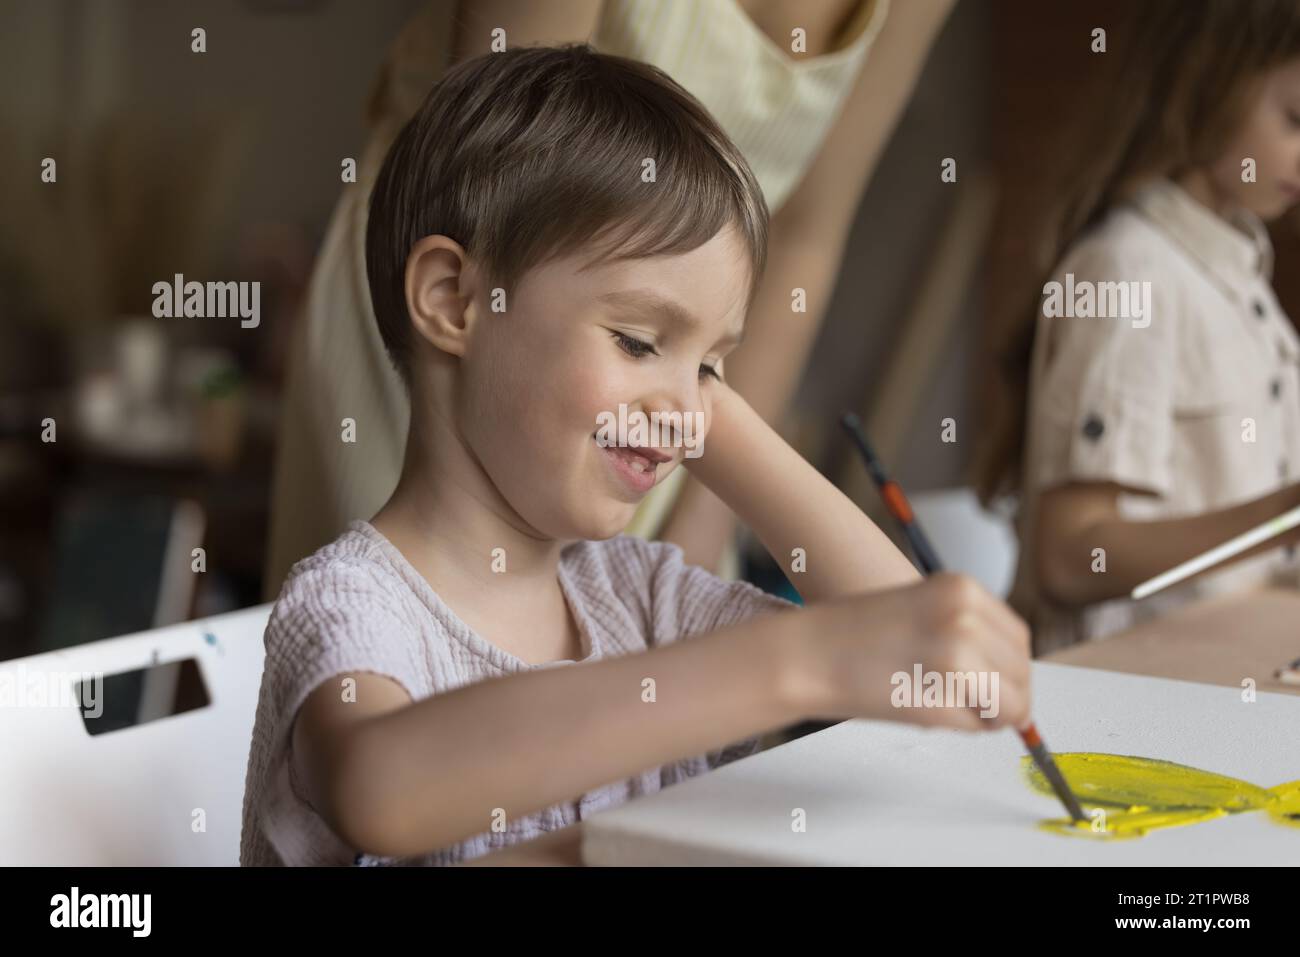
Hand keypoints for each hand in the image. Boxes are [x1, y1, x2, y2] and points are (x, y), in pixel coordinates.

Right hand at [791, 574, 1031, 730]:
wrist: (808, 654)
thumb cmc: (852, 635)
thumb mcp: (921, 607)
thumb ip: (965, 628)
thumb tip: (1005, 670)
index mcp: (963, 588)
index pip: (1018, 637)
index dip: (1007, 666)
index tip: (991, 681)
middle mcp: (968, 617)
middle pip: (1022, 670)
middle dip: (1006, 693)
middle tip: (974, 704)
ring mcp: (961, 655)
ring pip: (1013, 701)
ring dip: (989, 712)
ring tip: (946, 705)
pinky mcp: (948, 693)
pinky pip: (982, 723)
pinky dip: (967, 727)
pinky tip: (930, 710)